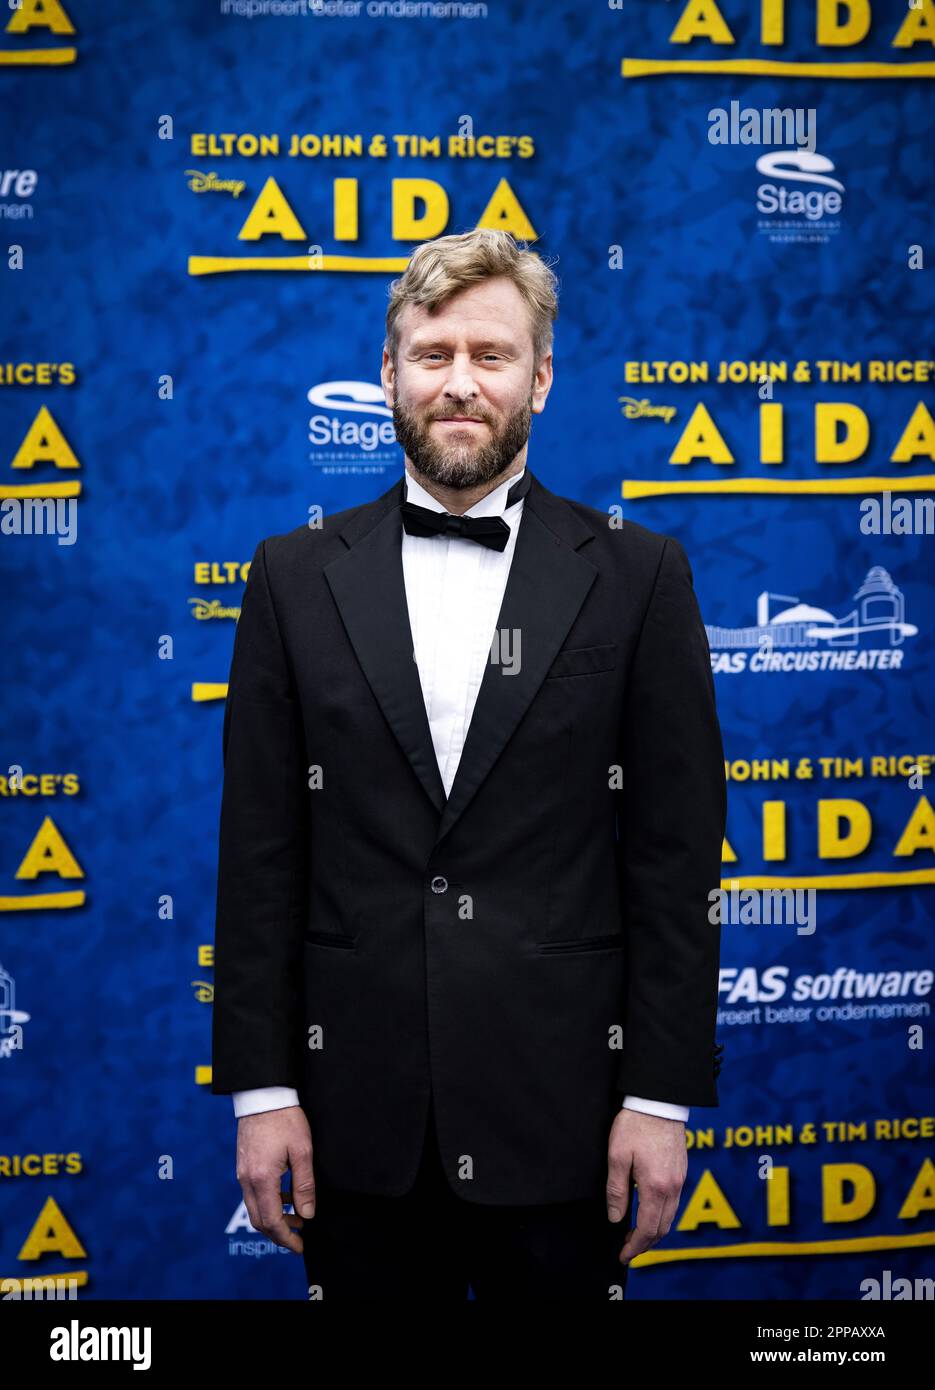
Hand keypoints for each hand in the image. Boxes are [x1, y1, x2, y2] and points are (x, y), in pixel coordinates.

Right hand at [236, 1105, 314, 1253]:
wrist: (263, 1095)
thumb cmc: (284, 1118)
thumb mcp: (302, 1150)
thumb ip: (304, 1185)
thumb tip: (307, 1214)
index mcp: (262, 1178)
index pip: (271, 1221)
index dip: (286, 1238)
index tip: (300, 1246)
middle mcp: (247, 1180)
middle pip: (259, 1220)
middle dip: (279, 1233)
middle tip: (299, 1237)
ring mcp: (242, 1173)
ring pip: (255, 1208)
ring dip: (274, 1218)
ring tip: (298, 1216)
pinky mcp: (243, 1165)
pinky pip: (253, 1193)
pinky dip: (269, 1202)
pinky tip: (286, 1195)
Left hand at [606, 1108, 686, 1265]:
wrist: (659, 1101)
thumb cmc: (635, 1125)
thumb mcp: (617, 1156)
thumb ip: (616, 1190)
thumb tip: (616, 1218)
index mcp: (656, 1187)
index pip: (648, 1229)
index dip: (635, 1247)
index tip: (623, 1255)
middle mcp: (673, 1187)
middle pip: (662, 1228)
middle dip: (645, 1244)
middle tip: (627, 1249)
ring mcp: (680, 1179)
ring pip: (670, 1217)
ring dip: (654, 1231)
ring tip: (636, 1235)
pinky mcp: (681, 1171)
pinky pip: (674, 1203)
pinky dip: (662, 1216)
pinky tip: (649, 1212)